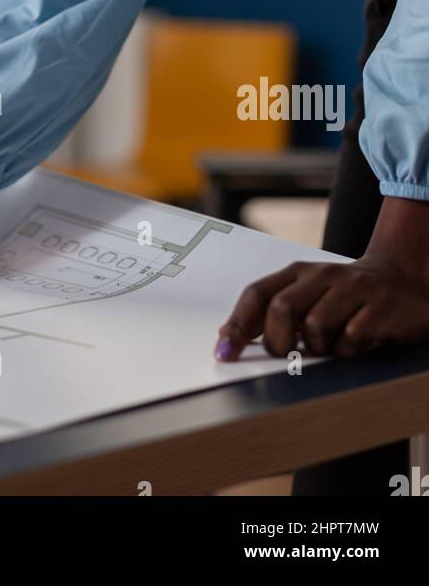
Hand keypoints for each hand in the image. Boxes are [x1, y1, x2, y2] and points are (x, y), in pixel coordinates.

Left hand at [215, 253, 428, 361]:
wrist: (402, 280)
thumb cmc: (346, 296)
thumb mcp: (308, 297)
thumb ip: (269, 313)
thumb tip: (226, 339)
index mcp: (299, 272)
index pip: (258, 293)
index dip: (237, 325)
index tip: (224, 353)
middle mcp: (324, 274)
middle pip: (283, 309)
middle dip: (278, 342)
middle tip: (289, 355)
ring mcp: (354, 288)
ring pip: (317, 328)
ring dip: (319, 349)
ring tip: (332, 346)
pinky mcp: (380, 307)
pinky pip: (350, 340)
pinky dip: (347, 352)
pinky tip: (355, 345)